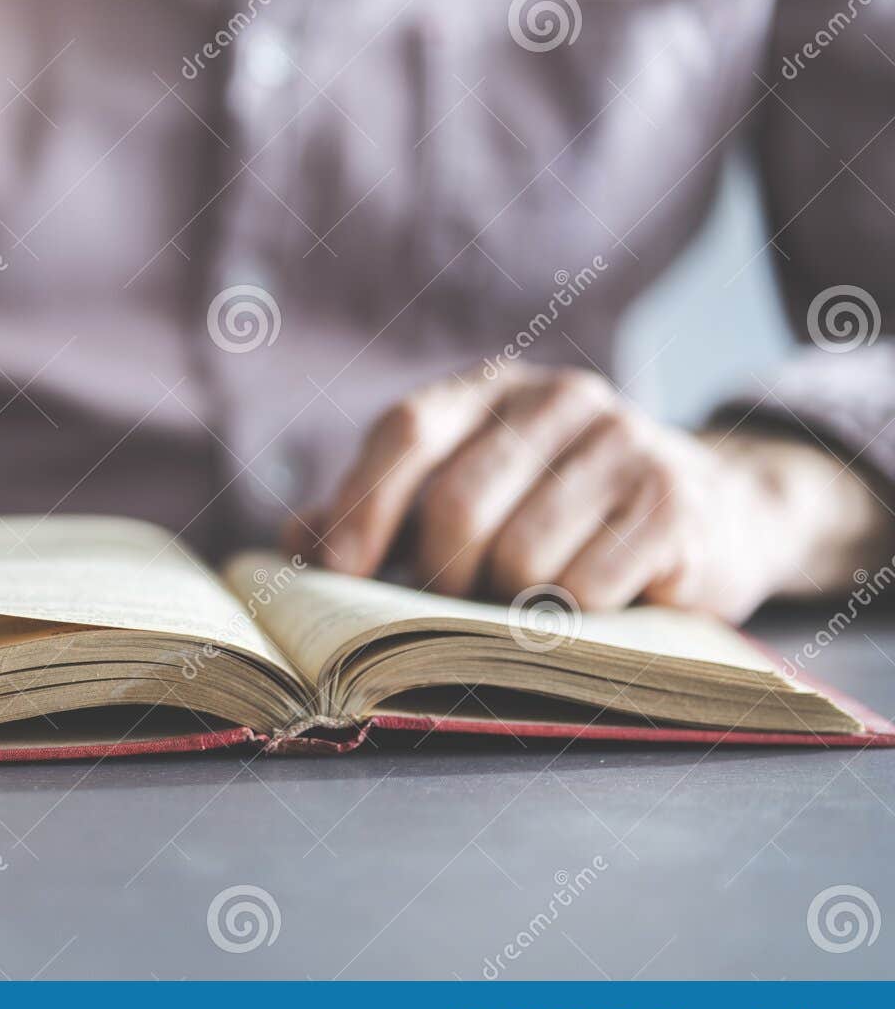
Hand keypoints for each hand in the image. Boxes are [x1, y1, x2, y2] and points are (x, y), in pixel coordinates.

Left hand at [290, 365, 891, 620]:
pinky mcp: (673, 502)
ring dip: (508, 605)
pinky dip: (569, 617)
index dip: (361, 505)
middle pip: (457, 505)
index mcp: (492, 391)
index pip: (407, 430)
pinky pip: (585, 587)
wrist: (715, 510)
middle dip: (437, 577)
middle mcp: (558, 399)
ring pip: (520, 557)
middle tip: (446, 609)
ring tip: (526, 603)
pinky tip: (588, 604)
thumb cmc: (560, 512)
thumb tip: (292, 538)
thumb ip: (379, 513)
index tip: (333, 574)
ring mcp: (624, 443)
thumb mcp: (471, 493)